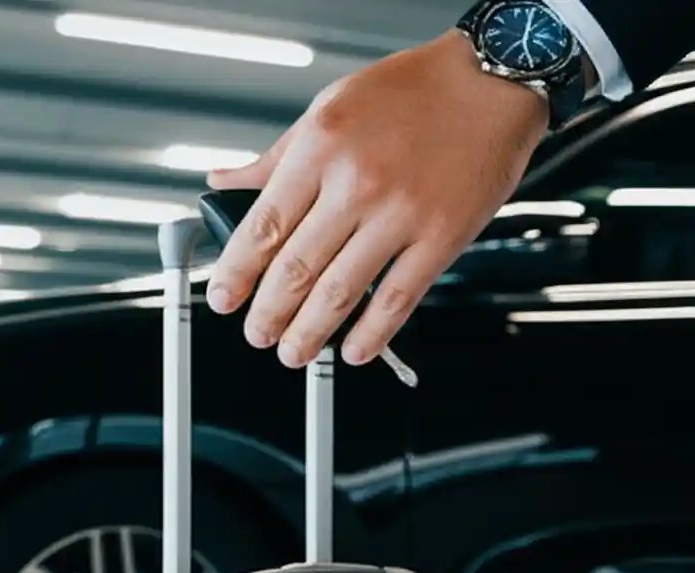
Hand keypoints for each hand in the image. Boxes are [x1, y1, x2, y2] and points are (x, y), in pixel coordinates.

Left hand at [205, 30, 548, 367]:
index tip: (222, 297)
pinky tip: (353, 349)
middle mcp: (357, 183)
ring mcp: (401, 213)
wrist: (491, 80)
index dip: (236, 272)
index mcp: (320, 149)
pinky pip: (398, 298)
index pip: (263, 227)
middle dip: (267, 313)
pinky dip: (372, 333)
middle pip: (296, 268)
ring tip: (292, 352)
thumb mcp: (327, 108)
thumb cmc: (409, 91)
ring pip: (340, 292)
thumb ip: (274, 157)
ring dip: (309, 333)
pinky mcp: (442, 236)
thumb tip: (222, 181)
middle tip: (256, 333)